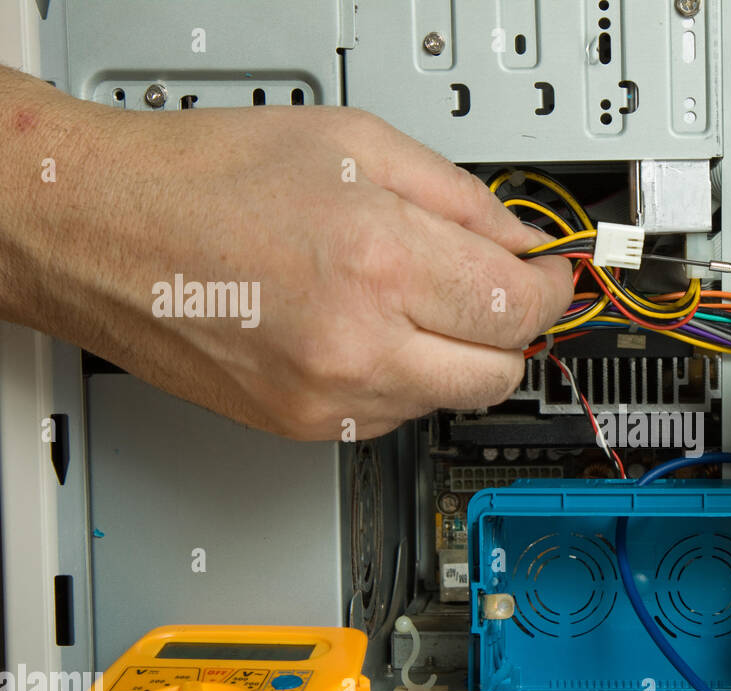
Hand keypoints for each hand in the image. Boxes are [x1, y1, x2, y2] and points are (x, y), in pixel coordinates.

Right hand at [0, 67, 570, 439]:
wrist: (97, 230)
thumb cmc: (202, 178)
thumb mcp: (354, 144)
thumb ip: (460, 199)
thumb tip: (520, 243)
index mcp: (380, 261)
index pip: (517, 305)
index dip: (550, 289)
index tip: (553, 277)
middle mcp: (360, 346)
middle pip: (499, 372)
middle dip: (512, 331)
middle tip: (495, 291)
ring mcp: (331, 398)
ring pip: (449, 397)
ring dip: (455, 354)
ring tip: (407, 297)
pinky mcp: (304, 427)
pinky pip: (395, 413)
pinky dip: (402, 375)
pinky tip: (364, 328)